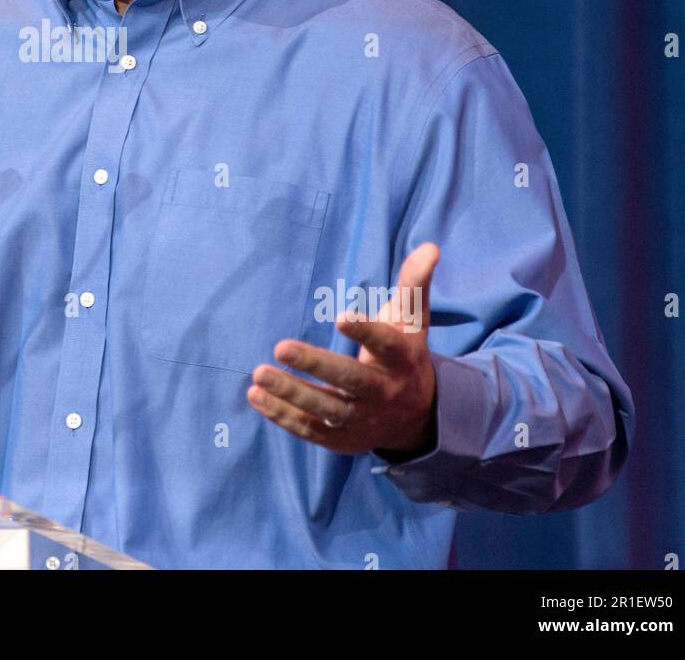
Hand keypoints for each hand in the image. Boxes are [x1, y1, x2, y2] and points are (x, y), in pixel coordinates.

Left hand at [247, 242, 439, 456]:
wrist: (418, 418)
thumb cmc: (404, 355)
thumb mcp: (412, 321)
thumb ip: (413, 284)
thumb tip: (429, 246)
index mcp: (401, 359)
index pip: (385, 344)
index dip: (365, 331)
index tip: (339, 316)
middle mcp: (383, 392)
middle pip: (350, 380)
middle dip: (317, 365)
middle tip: (281, 346)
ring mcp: (362, 419)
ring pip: (326, 409)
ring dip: (291, 393)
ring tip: (258, 374)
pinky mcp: (341, 439)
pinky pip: (309, 429)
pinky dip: (282, 415)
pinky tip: (255, 395)